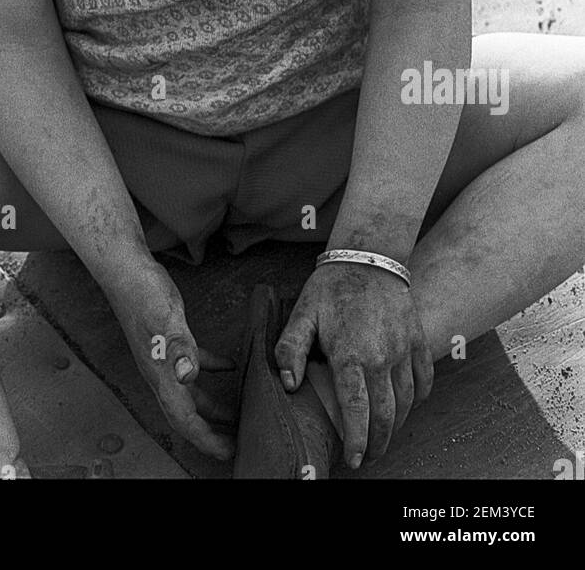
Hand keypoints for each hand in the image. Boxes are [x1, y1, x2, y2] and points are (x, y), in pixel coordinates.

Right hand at [104, 259, 235, 461]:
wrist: (126, 270)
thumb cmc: (143, 294)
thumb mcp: (166, 319)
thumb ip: (179, 347)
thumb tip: (188, 375)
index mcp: (161, 374)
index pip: (184, 419)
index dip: (206, 440)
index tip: (227, 453)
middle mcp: (161, 372)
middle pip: (186, 415)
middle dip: (209, 435)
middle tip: (233, 446)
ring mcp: (164, 357)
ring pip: (190, 394)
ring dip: (212, 408)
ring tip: (235, 417)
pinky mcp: (171, 339)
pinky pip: (193, 363)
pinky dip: (212, 368)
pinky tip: (229, 365)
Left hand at [274, 262, 433, 468]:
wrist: (368, 255)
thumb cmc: (332, 286)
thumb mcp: (302, 313)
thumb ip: (290, 349)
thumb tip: (289, 384)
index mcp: (350, 354)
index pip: (356, 410)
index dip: (356, 440)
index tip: (354, 459)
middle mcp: (381, 356)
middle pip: (386, 414)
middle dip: (378, 443)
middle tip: (370, 457)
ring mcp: (403, 348)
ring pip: (407, 401)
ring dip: (397, 425)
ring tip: (385, 436)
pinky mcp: (417, 339)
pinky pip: (424, 378)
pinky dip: (419, 398)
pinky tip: (408, 406)